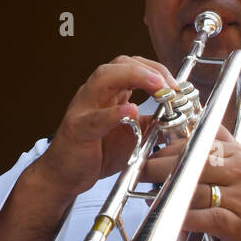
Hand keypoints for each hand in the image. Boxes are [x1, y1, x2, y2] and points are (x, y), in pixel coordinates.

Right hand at [35, 55, 177, 200]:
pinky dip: (113, 113)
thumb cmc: (94, 153)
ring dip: (134, 77)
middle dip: (149, 69)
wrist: (64, 175)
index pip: (132, 65)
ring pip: (104, 79)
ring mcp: (83, 109)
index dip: (156, 69)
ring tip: (157, 86)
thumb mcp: (131, 135)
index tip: (176, 85)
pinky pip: (95, 118)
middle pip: (119, 64)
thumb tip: (176, 117)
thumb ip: (150, 123)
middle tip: (170, 85)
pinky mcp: (77, 130)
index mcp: (108, 93)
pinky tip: (130, 111)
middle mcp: (94, 94)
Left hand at [142, 125, 240, 240]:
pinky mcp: (236, 222)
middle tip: (141, 174)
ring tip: (151, 196)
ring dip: (167, 194)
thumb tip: (197, 124)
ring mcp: (239, 196)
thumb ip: (223, 143)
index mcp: (238, 154)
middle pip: (191, 164)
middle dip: (160, 168)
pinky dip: (184, 217)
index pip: (196, 145)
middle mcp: (239, 171)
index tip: (149, 157)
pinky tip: (170, 217)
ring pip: (194, 189)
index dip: (168, 151)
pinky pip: (204, 217)